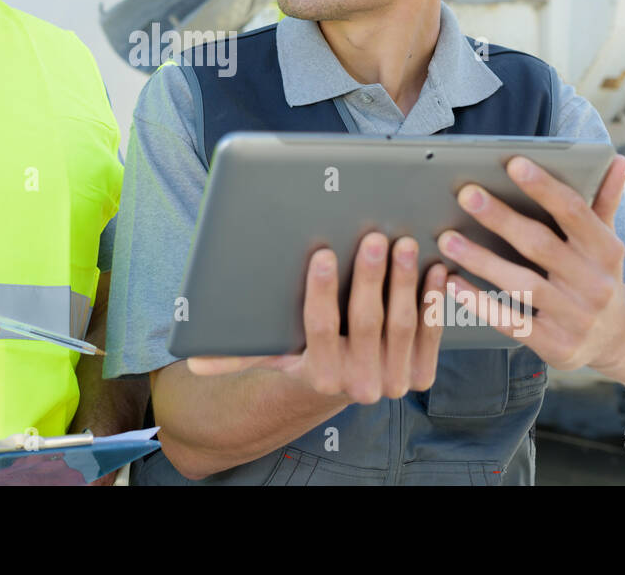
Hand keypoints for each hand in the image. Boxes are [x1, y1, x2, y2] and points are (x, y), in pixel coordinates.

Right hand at [187, 232, 446, 403]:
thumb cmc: (302, 352)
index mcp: (319, 377)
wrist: (344, 381)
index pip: (319, 328)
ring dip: (404, 281)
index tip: (323, 253)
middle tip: (373, 237)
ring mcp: (393, 382)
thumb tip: (191, 360)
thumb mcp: (270, 354)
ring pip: (401, 325)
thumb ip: (233, 355)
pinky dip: (433, 300)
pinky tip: (433, 270)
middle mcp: (358, 386)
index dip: (322, 290)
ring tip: (403, 243)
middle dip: (371, 277)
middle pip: (366, 323)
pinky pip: (430, 333)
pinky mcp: (421, 376)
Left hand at [437, 154, 624, 370]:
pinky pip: (512, 322)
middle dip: (501, 218)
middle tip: (466, 194)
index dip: (544, 187)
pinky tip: (452, 282)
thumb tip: (616, 159)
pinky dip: (480, 303)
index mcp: (606, 250)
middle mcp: (595, 284)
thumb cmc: (598, 275)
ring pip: (522, 284)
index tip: (513, 163)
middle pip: (541, 245)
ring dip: (481, 260)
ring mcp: (576, 317)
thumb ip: (604, 201)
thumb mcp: (606, 241)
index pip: (574, 211)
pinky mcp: (555, 345)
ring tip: (447, 239)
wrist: (620, 338)